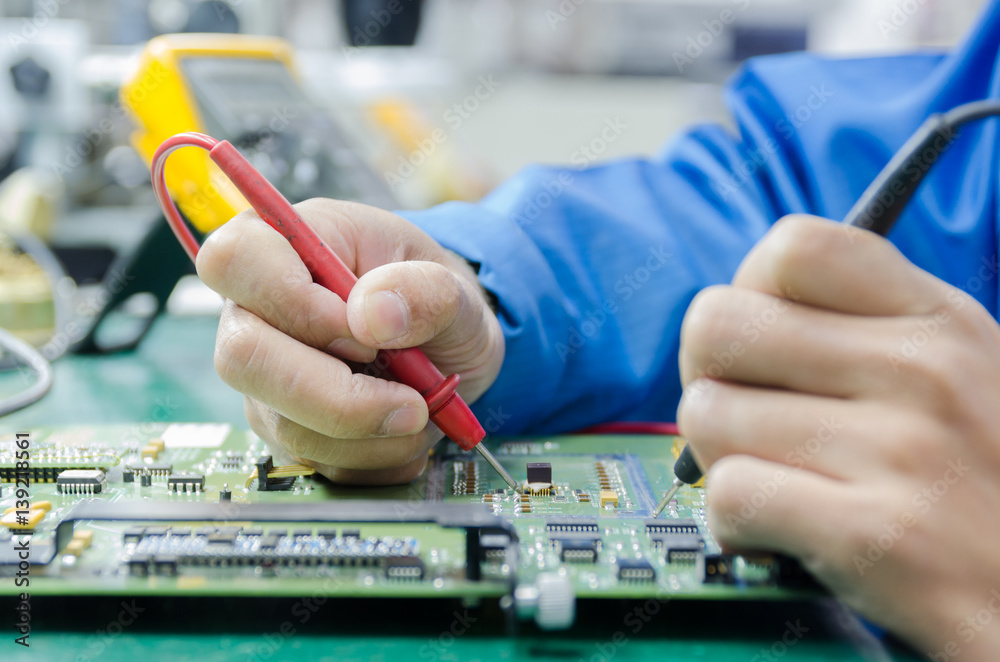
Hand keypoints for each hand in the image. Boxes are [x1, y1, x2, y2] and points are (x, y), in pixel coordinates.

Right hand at [196, 198, 504, 484]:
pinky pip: (313, 461)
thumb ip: (425, 291)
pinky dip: (372, 460)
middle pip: (242, 357)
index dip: (294, 303)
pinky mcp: (282, 426)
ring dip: (368, 434)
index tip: (365, 335)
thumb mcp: (454, 286)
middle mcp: (257, 310)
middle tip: (410, 399)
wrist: (449, 352)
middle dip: (337, 395)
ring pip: (284, 424)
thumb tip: (373, 313)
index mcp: (288, 243)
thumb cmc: (435, 302)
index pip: (236, 260)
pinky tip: (403, 434)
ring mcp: (264, 375)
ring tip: (420, 412)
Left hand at [678, 215, 999, 658]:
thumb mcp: (959, 371)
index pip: (792, 246)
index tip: (763, 350)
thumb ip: (859, 329)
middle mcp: (924, 370)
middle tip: (747, 425)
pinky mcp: (875, 534)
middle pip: (716, 324)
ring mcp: (901, 450)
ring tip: (779, 486)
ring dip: (720, 461)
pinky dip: (735, 526)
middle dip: (709, 379)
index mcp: (938, 318)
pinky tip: (779, 537)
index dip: (749, 296)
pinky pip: (729, 495)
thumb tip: (729, 317)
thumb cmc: (978, 483)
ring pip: (706, 415)